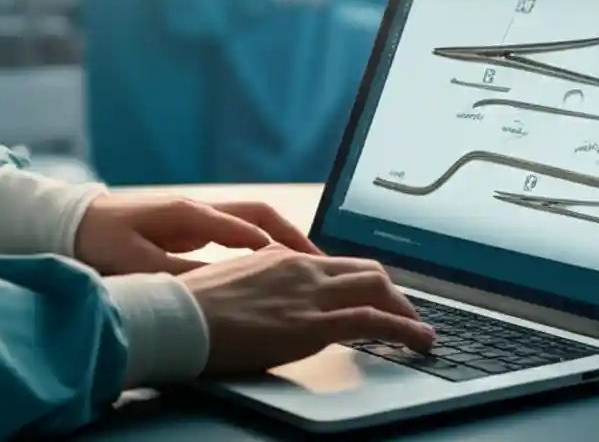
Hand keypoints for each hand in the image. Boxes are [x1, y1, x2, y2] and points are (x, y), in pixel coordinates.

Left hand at [74, 194, 321, 274]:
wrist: (68, 223)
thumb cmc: (98, 242)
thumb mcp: (137, 263)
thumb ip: (179, 275)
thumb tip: (221, 286)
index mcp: (190, 215)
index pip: (249, 228)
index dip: (282, 248)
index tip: (310, 268)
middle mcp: (198, 210)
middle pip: (259, 216)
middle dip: (292, 236)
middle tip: (321, 263)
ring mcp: (193, 217)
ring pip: (249, 223)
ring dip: (278, 240)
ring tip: (306, 266)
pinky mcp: (185, 227)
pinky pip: (233, 233)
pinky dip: (258, 246)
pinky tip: (268, 268)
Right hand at [181, 246, 435, 373]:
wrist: (177, 318)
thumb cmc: (189, 308)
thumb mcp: (227, 285)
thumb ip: (255, 286)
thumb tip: (262, 301)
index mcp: (279, 257)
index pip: (333, 263)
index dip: (359, 281)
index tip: (369, 297)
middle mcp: (302, 267)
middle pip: (365, 270)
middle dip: (391, 292)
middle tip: (403, 313)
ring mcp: (311, 293)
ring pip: (378, 289)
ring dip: (406, 311)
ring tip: (420, 330)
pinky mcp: (316, 323)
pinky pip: (375, 321)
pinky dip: (406, 330)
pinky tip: (420, 342)